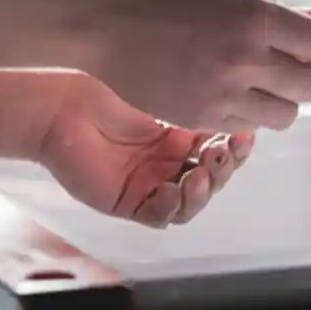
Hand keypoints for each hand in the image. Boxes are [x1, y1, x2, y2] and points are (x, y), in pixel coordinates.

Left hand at [36, 71, 251, 227]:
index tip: (243, 136)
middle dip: (223, 170)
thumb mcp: (166, 99)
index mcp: (179, 140)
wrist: (67, 106)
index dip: (236, 150)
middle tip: (219, 153)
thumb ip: (200, 114)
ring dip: (202, 192)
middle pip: (211, 181)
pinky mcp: (127, 203)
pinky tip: (171, 188)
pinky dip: (171, 206)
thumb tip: (242, 118)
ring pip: (190, 204)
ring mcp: (148, 185)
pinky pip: (159, 216)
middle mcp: (167, 165)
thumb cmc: (109, 93)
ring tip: (199, 174)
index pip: (219, 153)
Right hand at [75, 0, 310, 132]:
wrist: (99, 17)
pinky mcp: (199, 117)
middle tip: (288, 60)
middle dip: (307, 73)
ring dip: (280, 98)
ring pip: (285, 115)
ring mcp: (221, 95)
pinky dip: (248, 112)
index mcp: (254, 19)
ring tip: (256, 78)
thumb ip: (277, 9)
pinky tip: (228, 88)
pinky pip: (247, 126)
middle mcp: (243, 61)